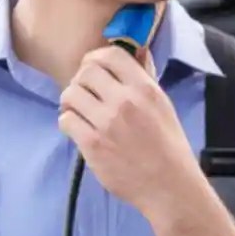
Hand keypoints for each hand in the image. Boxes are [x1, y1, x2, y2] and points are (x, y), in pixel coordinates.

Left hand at [58, 46, 208, 216]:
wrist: (169, 185)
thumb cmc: (169, 145)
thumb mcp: (163, 105)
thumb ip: (146, 77)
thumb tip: (137, 50)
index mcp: (145, 88)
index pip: (110, 55)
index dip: (96, 58)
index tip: (94, 69)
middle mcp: (124, 101)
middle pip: (85, 72)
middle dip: (81, 80)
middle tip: (85, 93)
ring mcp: (106, 123)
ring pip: (70, 94)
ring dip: (71, 101)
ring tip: (80, 111)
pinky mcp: (92, 145)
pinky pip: (66, 121)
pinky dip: (69, 122)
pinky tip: (79, 129)